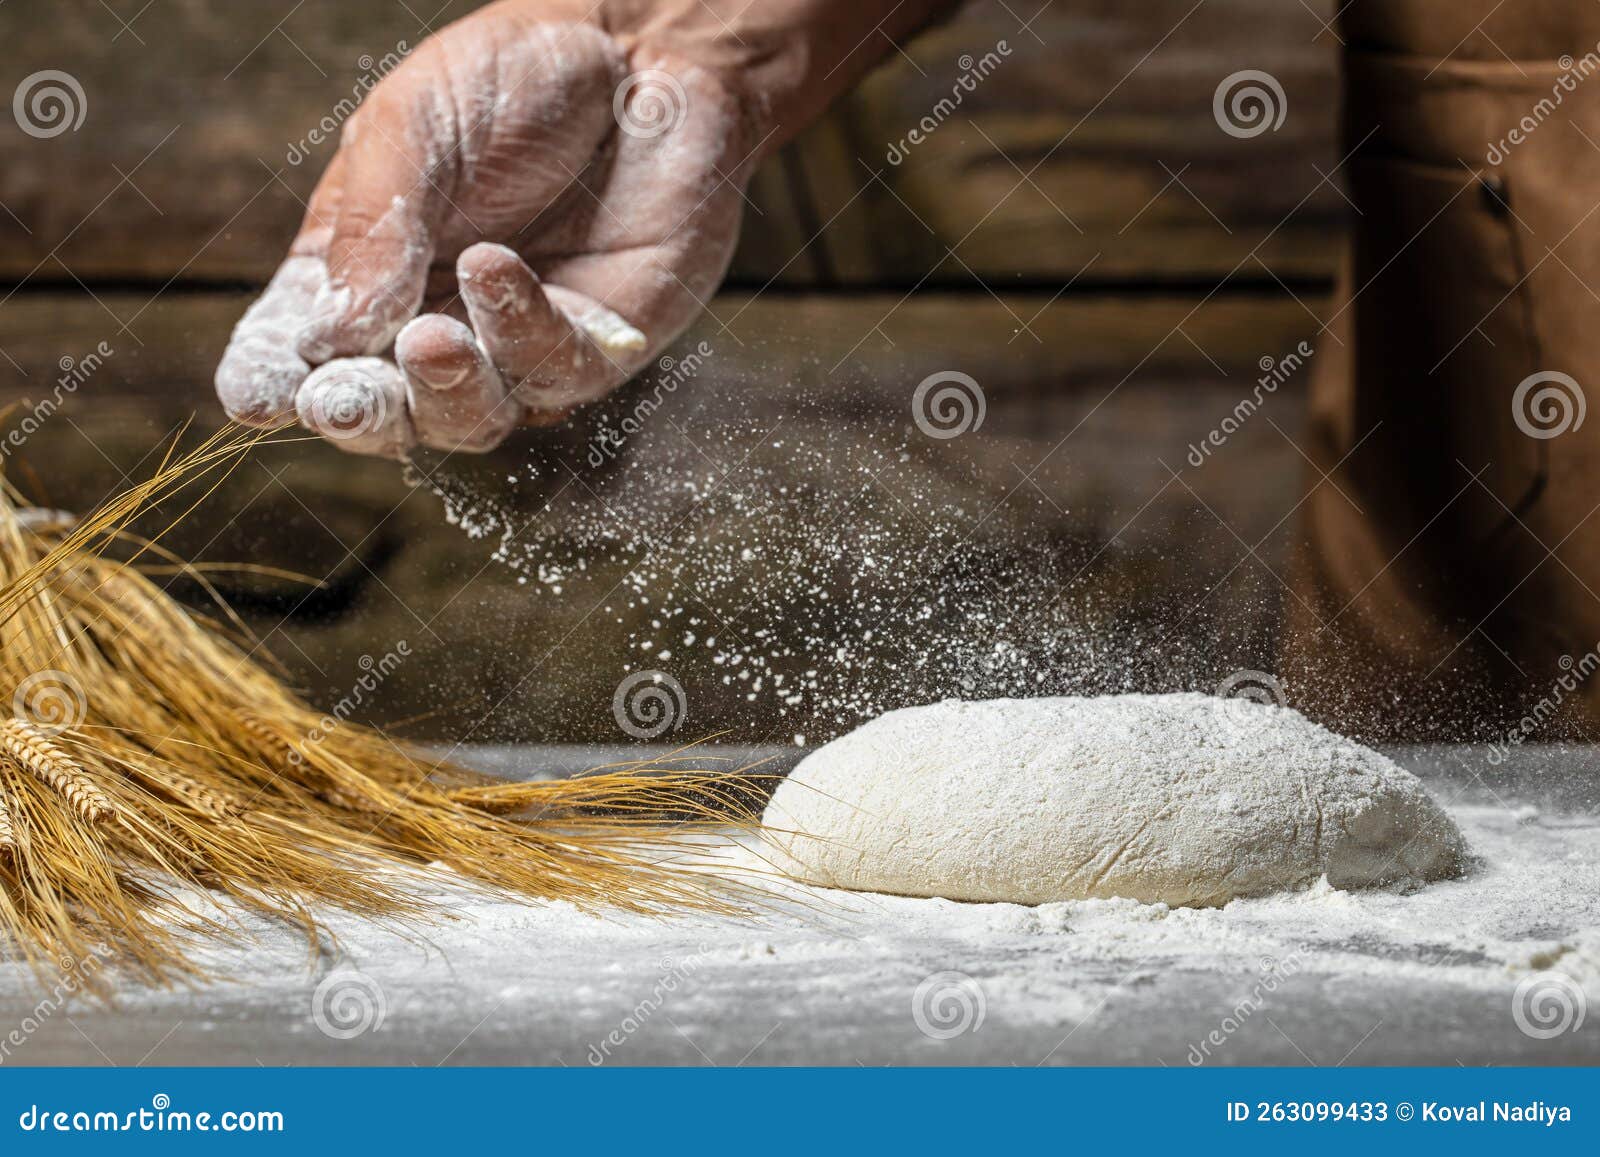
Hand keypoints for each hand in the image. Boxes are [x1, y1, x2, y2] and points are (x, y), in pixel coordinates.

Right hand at [215, 1, 752, 456]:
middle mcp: (428, 323)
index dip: (274, 382)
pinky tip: (496, 269)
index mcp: (359, 274)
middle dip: (359, 412)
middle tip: (341, 401)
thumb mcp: (414, 126)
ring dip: (444, 389)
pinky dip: (519, 331)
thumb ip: (374, 227)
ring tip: (431, 338)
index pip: (300, 352)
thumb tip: (329, 337)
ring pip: (468, 417)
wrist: (640, 54)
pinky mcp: (593, 349)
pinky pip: (550, 372)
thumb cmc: (513, 78)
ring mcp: (512, 348)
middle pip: (383, 410)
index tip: (253, 398)